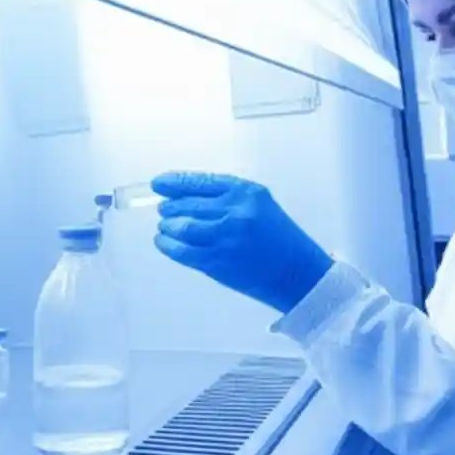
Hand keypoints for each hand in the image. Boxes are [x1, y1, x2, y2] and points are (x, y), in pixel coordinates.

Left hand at [152, 172, 332, 313]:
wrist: (296, 273)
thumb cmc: (278, 236)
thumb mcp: (259, 204)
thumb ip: (226, 197)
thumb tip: (182, 194)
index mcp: (246, 193)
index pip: (200, 182)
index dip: (174, 182)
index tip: (159, 183)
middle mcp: (234, 212)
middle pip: (186, 204)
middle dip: (169, 206)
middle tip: (164, 209)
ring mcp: (224, 238)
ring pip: (180, 227)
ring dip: (167, 225)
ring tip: (164, 226)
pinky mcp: (217, 263)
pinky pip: (181, 251)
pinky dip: (167, 245)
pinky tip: (163, 241)